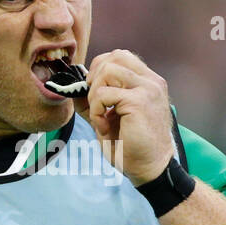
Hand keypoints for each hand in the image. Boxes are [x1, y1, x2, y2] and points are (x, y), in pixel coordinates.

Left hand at [72, 50, 175, 184]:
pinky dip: (96, 110)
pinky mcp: (138, 102)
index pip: (121, 56)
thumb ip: (95, 100)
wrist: (148, 168)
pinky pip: (104, 93)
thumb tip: (74, 87)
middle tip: (94, 103)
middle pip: (114, 56)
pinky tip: (103, 127)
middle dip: (95, 77)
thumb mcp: (109, 117)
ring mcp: (147, 89)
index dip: (100, 67)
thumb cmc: (132, 145)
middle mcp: (151, 81)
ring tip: (99, 116)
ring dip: (95, 94)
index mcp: (148, 82)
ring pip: (108, 70)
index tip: (93, 91)